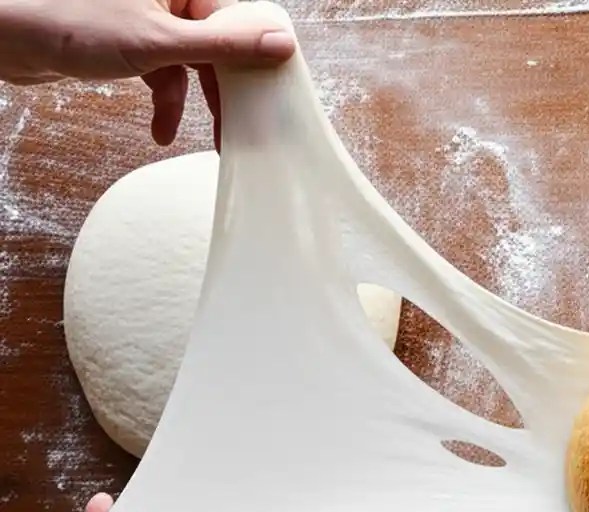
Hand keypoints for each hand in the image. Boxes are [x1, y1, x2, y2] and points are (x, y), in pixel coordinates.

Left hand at [0, 0, 296, 145]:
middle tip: (241, 126)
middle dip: (227, 91)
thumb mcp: (161, 44)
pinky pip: (166, 71)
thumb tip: (282, 45)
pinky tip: (160, 128)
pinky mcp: (133, 40)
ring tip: (201, 138)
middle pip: (221, 45)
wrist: (9, 36)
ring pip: (194, 63)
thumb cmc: (72, 24)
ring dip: (192, 103)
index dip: (260, 59)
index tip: (274, 94)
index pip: (241, 20)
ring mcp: (152, 17)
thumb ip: (224, 47)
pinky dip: (166, 101)